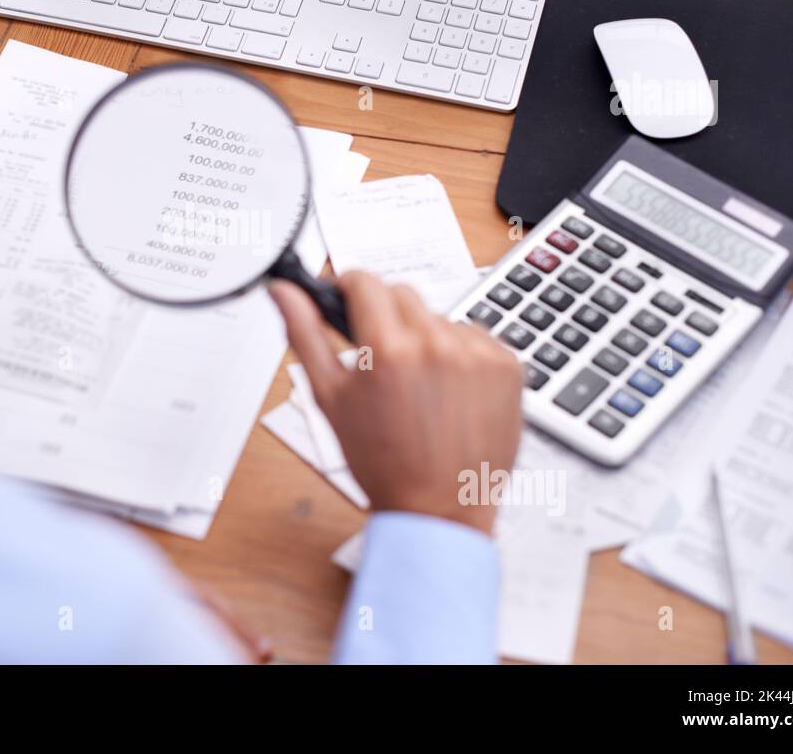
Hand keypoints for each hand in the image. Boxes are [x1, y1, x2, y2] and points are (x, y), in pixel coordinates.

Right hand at [269, 271, 523, 534]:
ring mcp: (479, 355)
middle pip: (403, 294)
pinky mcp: (508, 367)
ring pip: (440, 317)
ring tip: (419, 383)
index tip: (349, 302)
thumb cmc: (383, 462)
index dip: (350, 288)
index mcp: (389, 349)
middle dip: (386, 316)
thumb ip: (305, 334)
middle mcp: (437, 345)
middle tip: (381, 359)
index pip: (365, 281)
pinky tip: (449, 390)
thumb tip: (285, 292)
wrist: (438, 510)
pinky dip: (461, 355)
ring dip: (425, 337)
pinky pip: (477, 338)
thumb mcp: (330, 399)